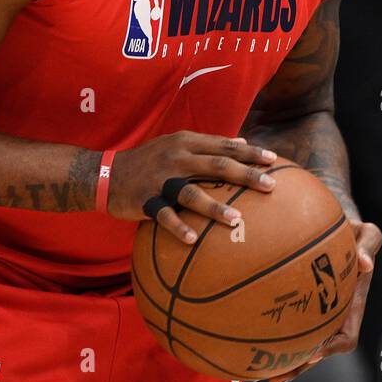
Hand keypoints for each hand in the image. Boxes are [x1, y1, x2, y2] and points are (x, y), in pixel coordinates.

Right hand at [105, 131, 278, 243]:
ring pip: (192, 192)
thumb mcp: (177, 144)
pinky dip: (179, 226)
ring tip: (237, 220)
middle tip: (270, 185)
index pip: (223, 146)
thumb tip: (243, 142)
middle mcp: (176, 158)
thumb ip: (209, 144)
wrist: (107, 173)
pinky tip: (193, 240)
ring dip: (215, 207)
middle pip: (216, 165)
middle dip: (245, 174)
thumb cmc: (150, 160)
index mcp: (186, 143)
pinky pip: (164, 215)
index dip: (249, 152)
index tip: (273, 159)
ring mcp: (160, 179)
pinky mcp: (145, 199)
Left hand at [269, 218, 381, 381]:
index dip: (330, 348)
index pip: (346, 336)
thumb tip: (366, 263)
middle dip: (300, 365)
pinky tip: (250, 337)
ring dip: (285, 361)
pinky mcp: (305, 306)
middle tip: (275, 377)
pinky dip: (274, 335)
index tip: (313, 352)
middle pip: (320, 351)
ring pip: (303, 344)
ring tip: (258, 372)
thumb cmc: (355, 234)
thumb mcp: (368, 234)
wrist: (341, 230)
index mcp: (353, 305)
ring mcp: (320, 314)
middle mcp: (336, 315)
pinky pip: (290, 325)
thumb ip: (369, 246)